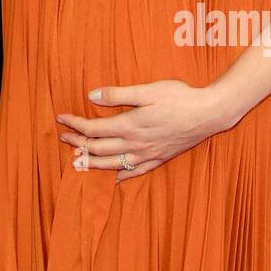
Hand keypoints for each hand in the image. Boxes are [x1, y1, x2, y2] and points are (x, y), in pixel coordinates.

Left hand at [56, 78, 228, 182]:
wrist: (209, 114)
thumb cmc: (179, 97)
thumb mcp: (147, 90)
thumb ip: (118, 94)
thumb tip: (91, 96)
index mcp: (129, 125)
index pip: (93, 129)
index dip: (74, 124)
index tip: (61, 118)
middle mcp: (135, 144)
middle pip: (98, 148)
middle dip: (78, 144)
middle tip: (63, 138)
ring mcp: (147, 154)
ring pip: (112, 164)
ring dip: (92, 162)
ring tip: (77, 160)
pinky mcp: (159, 159)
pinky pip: (134, 172)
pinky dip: (119, 177)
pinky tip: (112, 179)